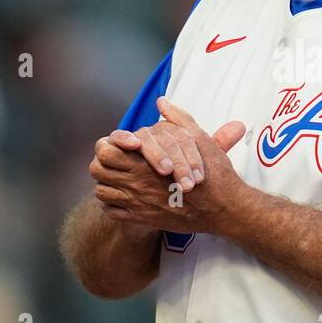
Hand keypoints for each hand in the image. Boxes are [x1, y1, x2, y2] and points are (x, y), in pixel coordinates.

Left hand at [89, 98, 247, 233]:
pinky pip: (112, 211)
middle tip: (115, 160)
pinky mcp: (142, 219)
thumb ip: (178, 118)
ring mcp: (137, 204)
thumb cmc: (214, 174)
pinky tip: (125, 196)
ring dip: (106, 182)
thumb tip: (162, 102)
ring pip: (102, 191)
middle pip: (98, 170)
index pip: (106, 150)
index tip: (121, 146)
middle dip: (104, 162)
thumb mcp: (199, 139)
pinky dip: (112, 203)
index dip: (109, 145)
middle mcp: (136, 183)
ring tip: (118, 177)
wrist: (223, 208)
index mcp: (145, 161)